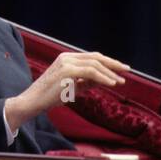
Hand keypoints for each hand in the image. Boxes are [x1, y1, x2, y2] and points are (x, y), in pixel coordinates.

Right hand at [4, 51, 128, 132]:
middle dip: (113, 64)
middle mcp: (67, 57)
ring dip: (110, 73)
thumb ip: (86, 82)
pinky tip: (112, 83)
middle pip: (96, 57)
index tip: (120, 69)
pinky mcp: (67, 70)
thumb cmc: (50, 97)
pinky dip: (103, 77)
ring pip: (95, 64)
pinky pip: (91, 72)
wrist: (33, 101)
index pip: (92, 57)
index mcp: (67, 58)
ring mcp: (66, 62)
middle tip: (127, 70)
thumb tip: (105, 80)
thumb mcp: (72, 87)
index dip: (107, 62)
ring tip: (121, 81)